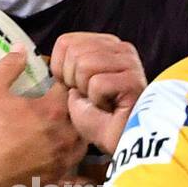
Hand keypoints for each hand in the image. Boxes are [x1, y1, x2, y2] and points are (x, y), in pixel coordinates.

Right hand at [0, 47, 87, 186]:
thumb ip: (8, 66)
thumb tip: (21, 48)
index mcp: (53, 110)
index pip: (70, 88)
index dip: (63, 81)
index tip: (53, 82)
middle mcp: (66, 136)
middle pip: (82, 116)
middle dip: (74, 109)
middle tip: (61, 107)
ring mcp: (64, 162)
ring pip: (84, 144)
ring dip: (77, 135)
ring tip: (63, 132)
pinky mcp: (57, 184)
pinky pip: (80, 181)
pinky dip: (82, 176)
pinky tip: (76, 169)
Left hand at [50, 32, 146, 154]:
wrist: (119, 144)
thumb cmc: (98, 120)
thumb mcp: (73, 88)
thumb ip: (65, 67)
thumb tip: (53, 58)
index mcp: (105, 45)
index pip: (65, 42)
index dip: (61, 70)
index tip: (76, 88)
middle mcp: (120, 49)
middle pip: (74, 52)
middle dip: (74, 81)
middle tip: (92, 98)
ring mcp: (130, 62)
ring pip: (85, 65)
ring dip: (87, 92)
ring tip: (103, 102)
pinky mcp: (134, 80)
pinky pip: (97, 84)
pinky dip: (98, 102)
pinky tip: (112, 109)